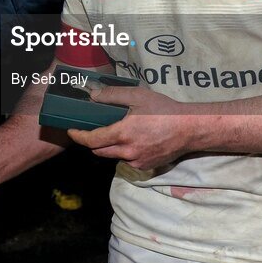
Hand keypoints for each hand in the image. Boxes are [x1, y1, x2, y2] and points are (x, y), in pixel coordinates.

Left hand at [66, 86, 189, 170]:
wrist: (189, 129)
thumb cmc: (164, 109)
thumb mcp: (137, 95)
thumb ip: (112, 95)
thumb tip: (92, 96)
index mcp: (122, 134)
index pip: (92, 140)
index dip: (78, 136)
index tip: (72, 130)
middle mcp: (127, 151)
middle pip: (99, 151)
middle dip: (92, 142)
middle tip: (93, 129)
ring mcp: (136, 161)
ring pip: (113, 156)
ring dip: (109, 147)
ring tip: (115, 133)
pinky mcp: (145, 166)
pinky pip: (127, 161)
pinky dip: (124, 152)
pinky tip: (133, 140)